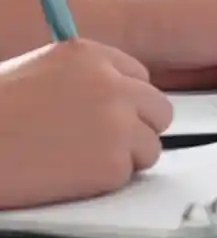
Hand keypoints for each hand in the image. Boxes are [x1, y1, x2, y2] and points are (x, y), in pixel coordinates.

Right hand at [0, 40, 172, 209]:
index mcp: (91, 56)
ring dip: (123, 158)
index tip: (109, 116)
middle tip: (104, 145)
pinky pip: (127, 175)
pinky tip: (67, 175)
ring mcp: (117, 124)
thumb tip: (113, 99)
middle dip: (137, 129)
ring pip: (150, 146)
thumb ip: (81, 79)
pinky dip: (103, 181)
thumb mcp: (38, 71)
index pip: (140, 78)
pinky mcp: (112, 163)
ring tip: (77, 161)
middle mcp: (113, 85)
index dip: (125, 101)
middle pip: (158, 110)